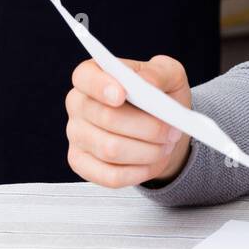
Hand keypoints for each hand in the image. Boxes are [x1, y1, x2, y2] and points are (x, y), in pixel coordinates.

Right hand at [66, 55, 192, 186]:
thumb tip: (145, 83)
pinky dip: (138, 172)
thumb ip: (158, 73)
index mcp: (92, 74)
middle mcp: (78, 103)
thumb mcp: (169, 74)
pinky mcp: (81, 163)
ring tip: (166, 146)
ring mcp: (76, 135)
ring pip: (110, 149)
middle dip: (147, 127)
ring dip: (147, 151)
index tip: (123, 94)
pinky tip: (152, 162)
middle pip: (106, 117)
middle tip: (172, 131)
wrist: (162, 128)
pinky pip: (109, 175)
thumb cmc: (161, 96)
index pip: (84, 76)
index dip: (100, 86)